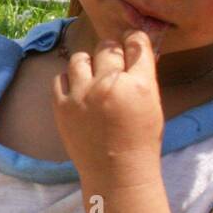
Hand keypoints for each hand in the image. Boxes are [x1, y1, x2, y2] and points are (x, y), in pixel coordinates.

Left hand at [51, 30, 164, 184]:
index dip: (133, 40)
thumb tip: (137, 50)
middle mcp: (108, 84)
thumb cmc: (140, 140)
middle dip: (110, 52)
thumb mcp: (152, 105)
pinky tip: (77, 90)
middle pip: (106, 48)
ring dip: (87, 63)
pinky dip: (68, 81)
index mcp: (138, 84)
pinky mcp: (61, 105)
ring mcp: (81, 94)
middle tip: (111, 63)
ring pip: (80, 58)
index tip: (130, 42)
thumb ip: (144, 77)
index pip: (136, 44)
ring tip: (92, 76)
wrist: (116, 172)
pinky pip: (60, 78)